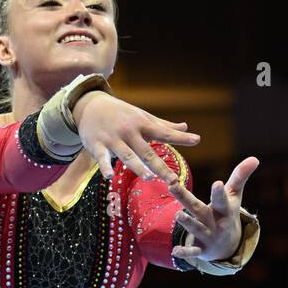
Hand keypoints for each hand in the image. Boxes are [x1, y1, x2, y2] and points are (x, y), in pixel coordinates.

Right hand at [71, 91, 199, 183]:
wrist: (91, 106)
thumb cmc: (121, 114)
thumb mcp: (142, 117)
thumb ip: (164, 126)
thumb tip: (186, 127)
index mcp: (142, 125)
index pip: (164, 132)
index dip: (180, 138)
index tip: (196, 140)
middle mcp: (130, 132)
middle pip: (147, 152)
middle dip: (161, 167)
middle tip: (173, 180)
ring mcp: (113, 139)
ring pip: (128, 156)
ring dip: (139, 168)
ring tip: (151, 178)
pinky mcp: (97, 145)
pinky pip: (102, 158)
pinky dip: (105, 167)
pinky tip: (109, 177)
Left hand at [169, 156, 259, 263]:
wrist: (229, 245)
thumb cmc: (228, 213)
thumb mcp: (235, 196)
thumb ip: (240, 176)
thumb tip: (255, 158)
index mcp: (223, 209)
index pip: (221, 200)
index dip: (219, 193)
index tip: (217, 183)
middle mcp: (215, 223)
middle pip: (198, 209)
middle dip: (187, 200)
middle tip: (174, 186)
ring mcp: (207, 237)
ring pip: (196, 229)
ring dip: (187, 223)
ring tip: (177, 216)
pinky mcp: (200, 249)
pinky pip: (192, 252)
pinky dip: (185, 253)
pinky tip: (175, 251)